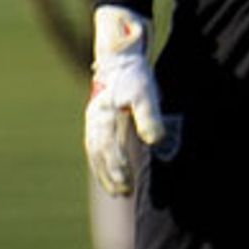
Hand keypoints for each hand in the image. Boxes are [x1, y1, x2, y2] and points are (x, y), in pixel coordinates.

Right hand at [84, 5, 164, 196]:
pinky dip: (100, 160)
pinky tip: (108, 169)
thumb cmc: (134, 75)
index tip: (128, 184)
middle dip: (111, 176)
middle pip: (100, 156)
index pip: (109, 150)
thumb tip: (155, 142)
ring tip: (116, 189)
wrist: (119, 55)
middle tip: (124, 193)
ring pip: (95, 152)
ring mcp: (93, 120)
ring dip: (105, 172)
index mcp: (103, 118)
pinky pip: (95, 144)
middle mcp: (94, 121)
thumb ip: (150, 119)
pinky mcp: (98, 117)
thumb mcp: (146, 95)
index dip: (118, 169)